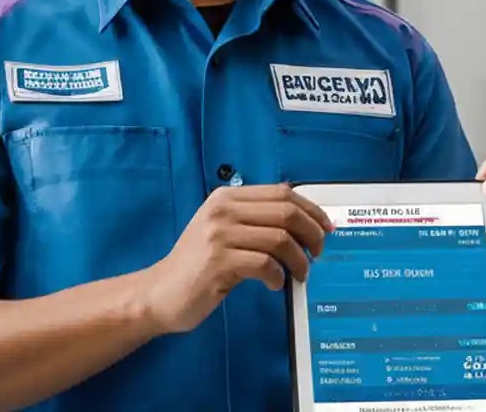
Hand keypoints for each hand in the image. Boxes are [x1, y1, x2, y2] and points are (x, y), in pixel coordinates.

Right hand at [141, 184, 333, 333]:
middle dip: (311, 234)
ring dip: (298, 260)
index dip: (311, 209)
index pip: (281, 192)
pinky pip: (265, 264)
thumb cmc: (197, 265)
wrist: (160, 292)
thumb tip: (304, 222)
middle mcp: (222, 210)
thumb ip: (255, 220)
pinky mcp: (218, 262)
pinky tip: (274, 284)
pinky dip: (278, 276)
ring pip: (280, 238)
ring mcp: (219, 235)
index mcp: (226, 197)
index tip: (325, 227)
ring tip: (298, 274)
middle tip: (317, 253)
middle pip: (286, 212)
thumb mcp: (223, 231)